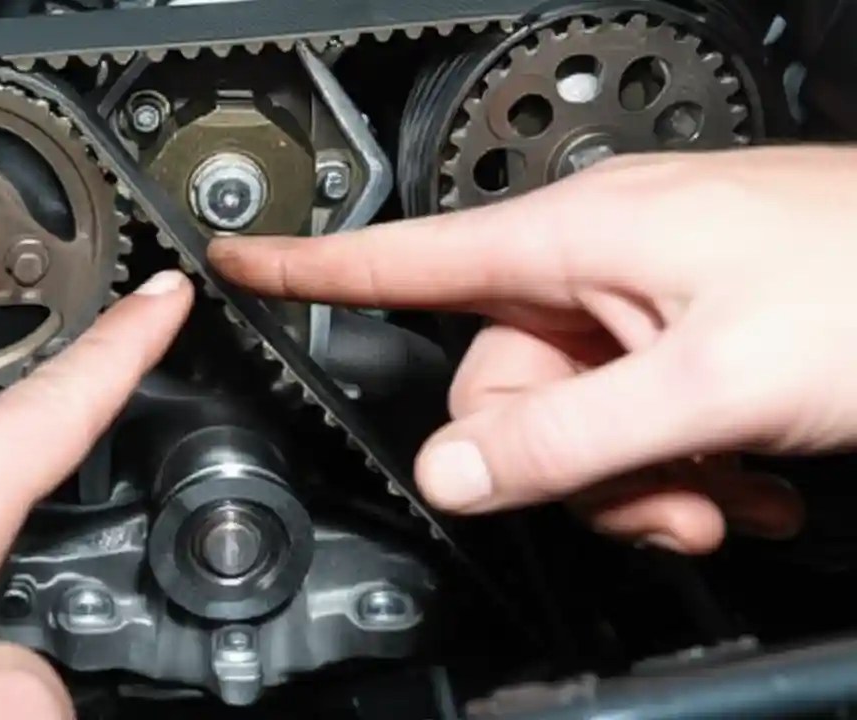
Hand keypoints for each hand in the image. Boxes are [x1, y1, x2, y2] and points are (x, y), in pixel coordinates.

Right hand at [207, 146, 856, 553]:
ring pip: (573, 428)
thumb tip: (453, 473)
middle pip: (499, 393)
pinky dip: (683, 472)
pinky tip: (753, 480)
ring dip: (644, 488)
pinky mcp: (689, 343)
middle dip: (572, 471)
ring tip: (732, 494)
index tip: (238, 270)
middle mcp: (600, 270)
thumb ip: (568, 436)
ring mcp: (646, 309)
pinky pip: (632, 426)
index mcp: (579, 241)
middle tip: (661, 501)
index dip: (311, 268)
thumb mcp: (712, 379)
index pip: (405, 255)